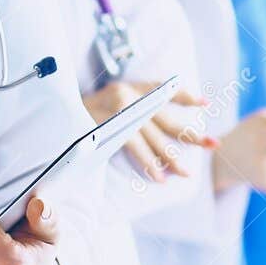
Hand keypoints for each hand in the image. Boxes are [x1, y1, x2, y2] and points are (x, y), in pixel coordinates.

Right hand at [82, 80, 214, 182]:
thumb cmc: (79, 114)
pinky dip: (148, 164)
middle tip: (213, 144)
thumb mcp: (106, 102)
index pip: (163, 89)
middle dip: (191, 134)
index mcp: (129, 87)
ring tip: (186, 173)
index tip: (205, 103)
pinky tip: (159, 177)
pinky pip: (136, 149)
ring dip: (171, 159)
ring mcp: (120, 112)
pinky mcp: (111, 128)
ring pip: (154, 139)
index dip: (184, 96)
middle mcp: (128, 96)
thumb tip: (153, 128)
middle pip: (166, 118)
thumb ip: (130, 109)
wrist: (52, 114)